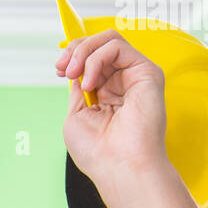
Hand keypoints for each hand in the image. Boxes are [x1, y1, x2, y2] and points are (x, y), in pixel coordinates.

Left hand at [55, 29, 169, 202]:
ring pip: (109, 40)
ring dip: (84, 52)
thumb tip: (76, 68)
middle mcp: (123, 83)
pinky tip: (90, 82)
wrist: (118, 167)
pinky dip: (97, 59)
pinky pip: (118, 46)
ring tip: (74, 74)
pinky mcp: (148, 72)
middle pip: (100, 45)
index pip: (93, 59)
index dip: (73, 56)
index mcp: (108, 94)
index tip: (58, 69)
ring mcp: (136, 76)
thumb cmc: (98, 153)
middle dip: (76, 50)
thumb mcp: (75, 116)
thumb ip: (77, 90)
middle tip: (64, 69)